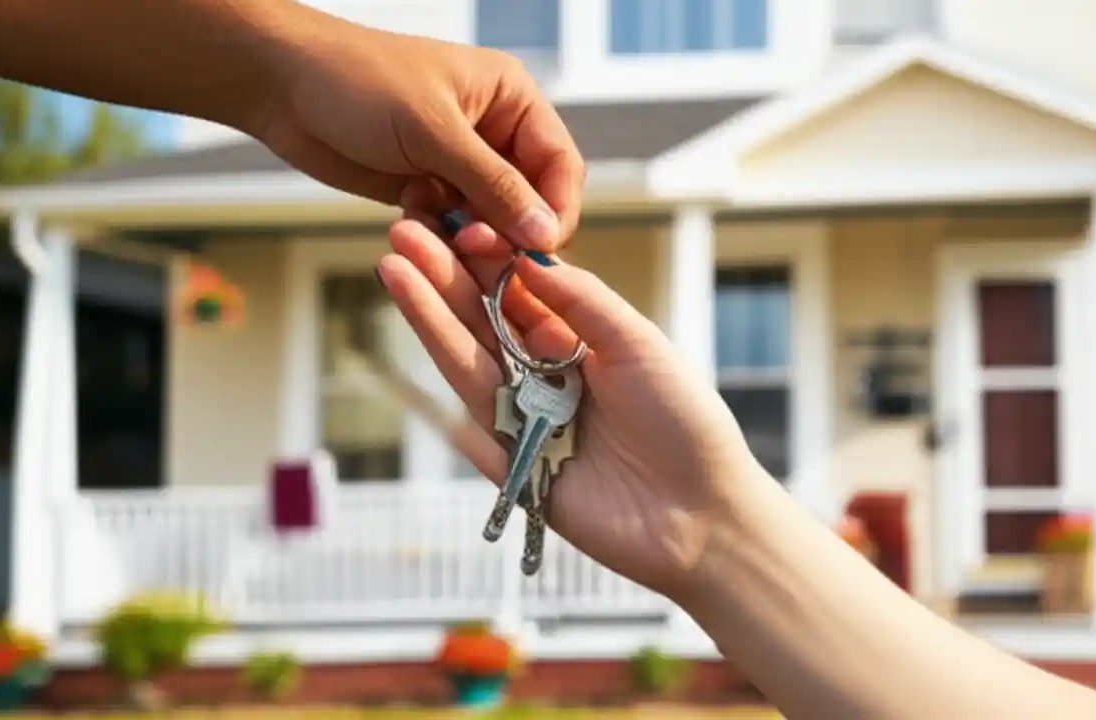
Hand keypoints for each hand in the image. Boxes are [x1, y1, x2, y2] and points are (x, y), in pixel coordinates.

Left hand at [254, 8, 583, 251]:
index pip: (561, 166)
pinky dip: (435, 233)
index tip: (538, 247)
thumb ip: (494, 184)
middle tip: (476, 245)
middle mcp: (494, 133)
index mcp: (512, 101)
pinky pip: (451, 229)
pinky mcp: (427, 190)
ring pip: (490, 221)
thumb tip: (545, 231)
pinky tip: (406, 214)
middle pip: (530, 201)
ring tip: (429, 222)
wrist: (281, 86)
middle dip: (507, 228)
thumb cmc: (358, 80)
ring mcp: (459, 164)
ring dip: (466, 234)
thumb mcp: (434, 130)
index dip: (555, 209)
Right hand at [376, 220, 769, 597]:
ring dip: (430, 315)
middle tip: (404, 231)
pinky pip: (474, 418)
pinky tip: (416, 330)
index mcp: (578, 342)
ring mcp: (524, 418)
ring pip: (468, 359)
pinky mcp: (512, 464)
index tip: (457, 217)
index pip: (518, 290)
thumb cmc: (684, 422)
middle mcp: (544, 376)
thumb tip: (527, 255)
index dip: (488, 255)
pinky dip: (448, 376)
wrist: (700, 513)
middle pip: (482, 320)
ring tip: (395, 267)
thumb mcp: (640, 344)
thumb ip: (582, 301)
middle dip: (443, 276)